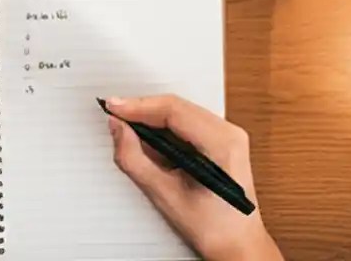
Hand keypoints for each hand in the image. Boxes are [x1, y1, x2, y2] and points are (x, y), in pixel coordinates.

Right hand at [106, 95, 282, 260]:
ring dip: (151, 117)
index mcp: (222, 144)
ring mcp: (228, 135)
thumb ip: (134, 158)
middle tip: (115, 115)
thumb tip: (118, 129)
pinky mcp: (221, 140)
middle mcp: (229, 133)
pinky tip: (146, 136)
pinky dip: (163, 126)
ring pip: (180, 112)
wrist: (236, 244)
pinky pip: (186, 122)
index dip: (138, 106)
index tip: (114, 108)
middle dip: (142, 109)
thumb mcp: (164, 194)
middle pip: (176, 106)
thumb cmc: (214, 227)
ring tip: (126, 126)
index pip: (173, 110)